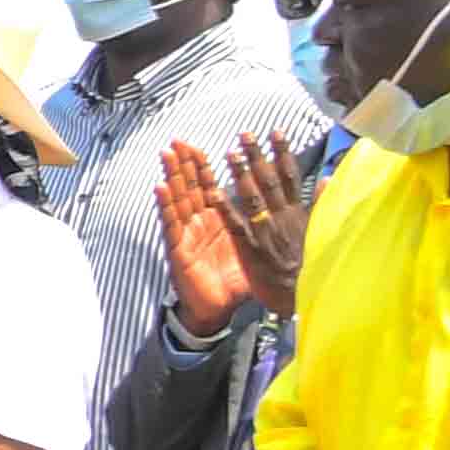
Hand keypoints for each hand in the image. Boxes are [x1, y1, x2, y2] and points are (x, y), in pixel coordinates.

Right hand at [155, 142, 258, 337]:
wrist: (218, 309)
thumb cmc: (234, 281)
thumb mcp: (254, 251)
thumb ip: (267, 230)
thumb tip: (290, 216)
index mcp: (217, 221)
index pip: (209, 187)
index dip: (205, 166)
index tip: (201, 145)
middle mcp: (199, 223)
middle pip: (191, 187)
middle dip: (184, 163)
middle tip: (178, 140)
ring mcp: (187, 234)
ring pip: (179, 199)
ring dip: (172, 175)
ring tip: (166, 154)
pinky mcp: (179, 249)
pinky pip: (171, 224)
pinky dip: (165, 205)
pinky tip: (159, 188)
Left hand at [216, 133, 315, 314]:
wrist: (304, 294)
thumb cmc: (311, 265)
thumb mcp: (321, 230)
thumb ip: (320, 203)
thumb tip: (327, 177)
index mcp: (298, 212)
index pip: (290, 176)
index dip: (282, 152)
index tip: (276, 131)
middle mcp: (282, 217)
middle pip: (269, 180)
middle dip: (257, 155)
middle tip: (245, 134)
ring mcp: (266, 231)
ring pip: (252, 197)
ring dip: (241, 174)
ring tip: (230, 153)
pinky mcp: (251, 247)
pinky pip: (236, 224)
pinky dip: (226, 207)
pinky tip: (213, 192)